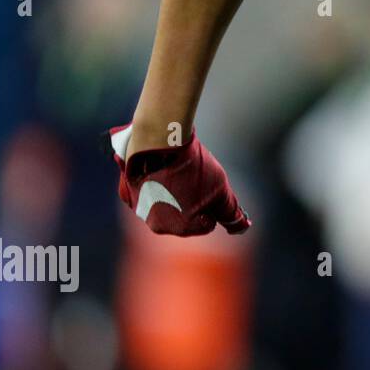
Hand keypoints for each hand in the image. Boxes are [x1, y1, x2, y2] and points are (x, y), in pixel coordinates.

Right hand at [108, 123, 250, 235]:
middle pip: (184, 216)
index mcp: (181, 228)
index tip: (208, 186)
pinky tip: (160, 169)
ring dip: (173, 192)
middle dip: (192, 201)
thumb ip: (232, 214)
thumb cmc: (194, 169)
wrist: (161, 141)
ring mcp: (139, 210)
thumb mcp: (223, 192)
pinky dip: (155, 183)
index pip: (207, 223)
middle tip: (193, 178)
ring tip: (177, 172)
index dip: (212, 203)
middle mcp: (156, 225)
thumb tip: (242, 227)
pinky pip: (147, 192)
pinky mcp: (127, 192)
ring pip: (164, 204)